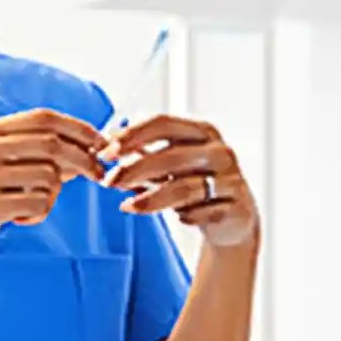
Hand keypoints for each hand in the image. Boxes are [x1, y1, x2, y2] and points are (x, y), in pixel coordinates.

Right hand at [0, 108, 106, 276]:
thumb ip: (26, 155)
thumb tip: (82, 152)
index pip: (43, 118)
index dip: (79, 128)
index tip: (103, 143)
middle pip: (53, 143)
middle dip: (85, 159)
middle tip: (98, 175)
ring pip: (50, 176)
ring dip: (52, 195)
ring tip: (29, 207)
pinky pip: (38, 203)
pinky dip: (38, 214)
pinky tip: (18, 220)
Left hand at [98, 115, 259, 248]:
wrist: (233, 217)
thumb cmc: (194, 182)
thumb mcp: (168, 163)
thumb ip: (140, 152)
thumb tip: (105, 142)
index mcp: (202, 131)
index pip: (163, 123)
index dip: (131, 135)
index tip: (105, 152)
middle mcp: (219, 151)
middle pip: (170, 155)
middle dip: (134, 169)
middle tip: (108, 182)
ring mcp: (230, 179)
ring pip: (184, 187)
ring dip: (151, 199)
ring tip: (127, 207)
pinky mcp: (236, 207)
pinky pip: (202, 212)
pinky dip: (184, 216)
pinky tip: (176, 218)